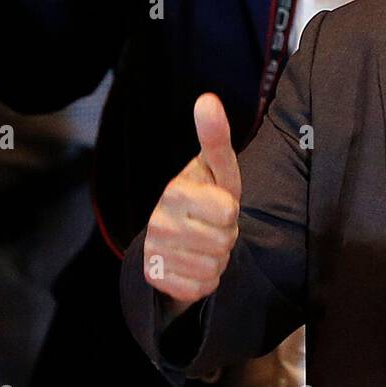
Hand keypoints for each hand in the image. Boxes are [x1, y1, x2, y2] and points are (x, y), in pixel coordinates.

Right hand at [142, 94, 241, 308]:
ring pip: (213, 267)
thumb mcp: (217, 168)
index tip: (219, 205)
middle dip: (226, 237)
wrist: (174, 235)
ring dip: (217, 259)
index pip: (227, 212)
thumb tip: (208, 98)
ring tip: (204, 244)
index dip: (231, 211)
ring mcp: (155, 253)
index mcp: (175, 191)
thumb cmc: (206, 196)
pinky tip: (194, 264)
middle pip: (224, 241)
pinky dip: (205, 280)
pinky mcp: (157, 279)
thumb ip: (215, 136)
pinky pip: (200, 288)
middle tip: (212, 227)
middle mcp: (159, 222)